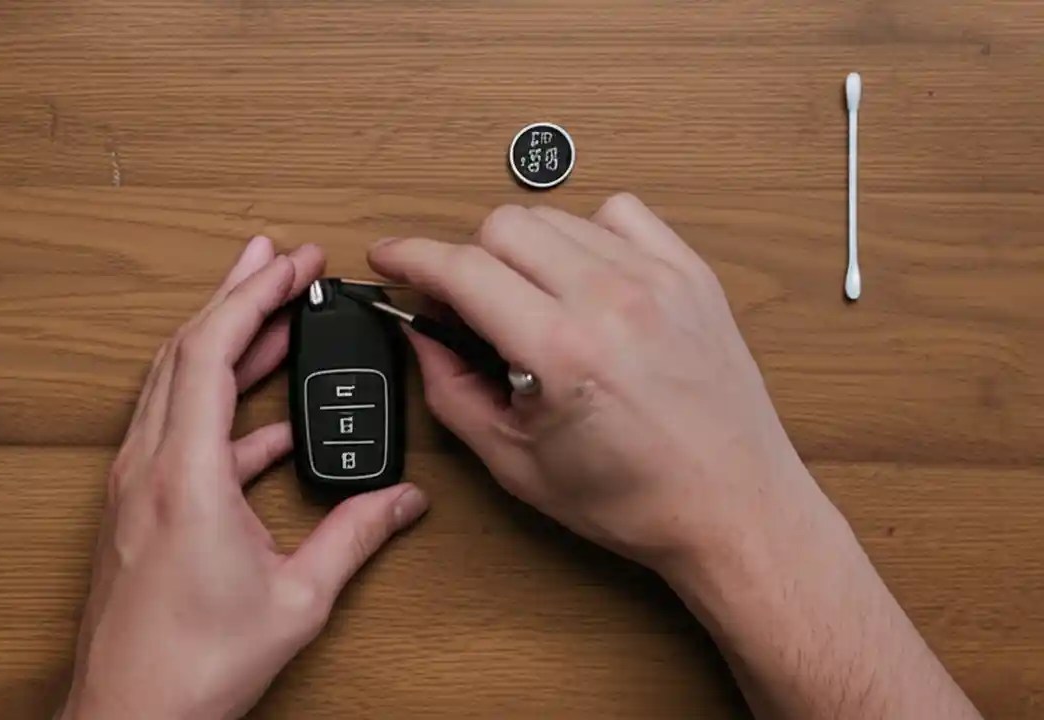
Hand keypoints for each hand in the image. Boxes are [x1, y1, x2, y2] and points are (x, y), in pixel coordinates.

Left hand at [62, 236, 428, 719]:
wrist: (127, 718)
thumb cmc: (190, 667)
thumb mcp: (296, 598)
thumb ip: (355, 537)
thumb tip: (400, 502)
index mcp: (182, 475)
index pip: (209, 350)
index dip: (251, 294)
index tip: (288, 262)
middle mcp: (147, 467)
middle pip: (184, 349)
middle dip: (235, 294)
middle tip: (277, 260)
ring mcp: (134, 485)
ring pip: (172, 383)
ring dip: (221, 340)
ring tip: (270, 314)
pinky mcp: (136, 508)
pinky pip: (175, 430)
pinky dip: (218, 408)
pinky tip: (264, 421)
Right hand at [368, 194, 820, 572]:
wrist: (733, 507)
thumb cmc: (636, 499)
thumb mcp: (516, 464)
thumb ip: (453, 391)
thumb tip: (421, 335)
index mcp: (563, 351)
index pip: (462, 269)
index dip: (410, 257)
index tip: (389, 259)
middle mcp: (613, 300)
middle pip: (503, 225)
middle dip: (468, 260)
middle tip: (468, 307)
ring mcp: (659, 279)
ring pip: (556, 215)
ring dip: (525, 250)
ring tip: (533, 303)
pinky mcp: (692, 274)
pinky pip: (620, 213)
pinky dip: (587, 235)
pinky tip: (586, 280)